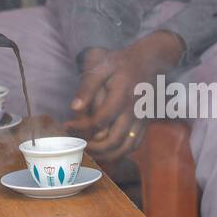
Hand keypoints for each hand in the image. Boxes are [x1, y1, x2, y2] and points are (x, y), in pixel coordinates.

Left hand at [63, 31, 183, 163]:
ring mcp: (142, 120)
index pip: (99, 121)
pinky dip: (120, 153)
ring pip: (125, 148)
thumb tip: (74, 108)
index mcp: (121, 97)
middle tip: (78, 144)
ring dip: (107, 156)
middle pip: (113, 140)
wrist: (149, 61)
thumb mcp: (102, 68)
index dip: (81, 127)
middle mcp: (134, 112)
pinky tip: (106, 151)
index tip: (67, 125)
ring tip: (89, 152)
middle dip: (93, 147)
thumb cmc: (122, 63)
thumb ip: (88, 87)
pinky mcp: (146, 123)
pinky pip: (135, 145)